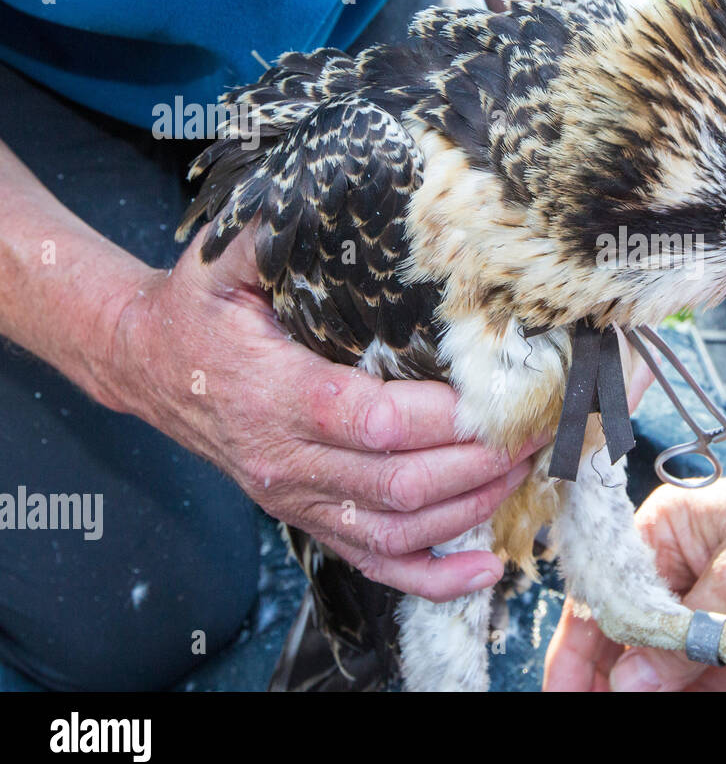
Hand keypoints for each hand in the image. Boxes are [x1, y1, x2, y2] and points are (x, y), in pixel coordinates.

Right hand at [107, 229, 543, 601]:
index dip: (441, 416)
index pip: (369, 419)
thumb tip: (342, 185)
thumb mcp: (226, 257)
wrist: (148, 366)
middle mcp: (285, 460)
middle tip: (538, 425)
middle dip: (482, 459)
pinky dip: (434, 578)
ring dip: (474, 504)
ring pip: (398, 527)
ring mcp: (297, 498)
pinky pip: (375, 564)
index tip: (501, 390)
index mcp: (272, 391)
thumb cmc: (198, 310)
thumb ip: (279, 230)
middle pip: (399, 482)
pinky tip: (485, 570)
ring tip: (527, 466)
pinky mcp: (307, 519)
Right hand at [544, 412, 725, 690]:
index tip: (563, 694)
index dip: (579, 650)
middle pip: (634, 634)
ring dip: (665, 688)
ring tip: (646, 709)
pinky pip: (717, 668)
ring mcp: (721, 599)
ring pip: (676, 659)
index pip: (604, 596)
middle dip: (621, 678)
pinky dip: (707, 688)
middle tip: (607, 711)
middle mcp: (686, 564)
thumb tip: (628, 683)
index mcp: (668, 530)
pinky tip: (697, 699)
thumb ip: (685, 636)